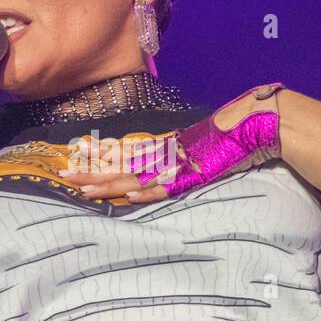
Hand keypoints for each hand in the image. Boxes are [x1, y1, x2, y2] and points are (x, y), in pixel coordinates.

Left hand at [55, 82, 285, 203]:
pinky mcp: (194, 175)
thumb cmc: (230, 132)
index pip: (127, 149)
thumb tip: (163, 154)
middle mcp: (166, 152)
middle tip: (64, 175)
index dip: (102, 152)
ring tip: (84, 191)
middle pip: (122, 164)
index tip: (79, 152)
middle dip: (93, 171)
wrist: (256, 122)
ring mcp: (179, 164)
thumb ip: (178, 149)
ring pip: (136, 177)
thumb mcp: (197, 141)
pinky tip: (129, 198)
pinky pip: (168, 187)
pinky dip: (149, 193)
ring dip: (109, 185)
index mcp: (166, 144)